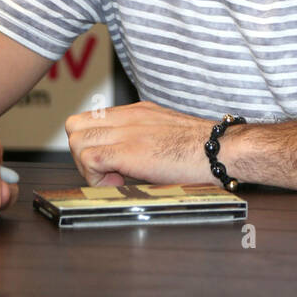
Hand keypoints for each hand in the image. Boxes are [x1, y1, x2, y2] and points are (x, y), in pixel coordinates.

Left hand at [65, 99, 213, 186]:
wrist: (222, 149)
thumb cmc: (204, 150)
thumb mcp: (166, 134)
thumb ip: (142, 140)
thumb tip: (126, 162)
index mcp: (136, 112)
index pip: (89, 119)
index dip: (92, 144)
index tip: (110, 164)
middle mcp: (127, 117)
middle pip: (74, 126)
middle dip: (82, 153)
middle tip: (106, 172)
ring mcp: (126, 131)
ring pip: (76, 141)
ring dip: (88, 166)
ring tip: (115, 179)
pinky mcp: (128, 150)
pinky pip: (89, 159)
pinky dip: (96, 177)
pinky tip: (121, 184)